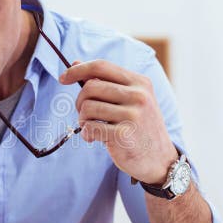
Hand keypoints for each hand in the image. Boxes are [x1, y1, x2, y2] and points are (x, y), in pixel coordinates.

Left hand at [59, 60, 177, 183]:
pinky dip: (87, 134)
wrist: (159, 159)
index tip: (64, 78)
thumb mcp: (130, 100)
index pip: (102, 66)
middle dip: (80, 101)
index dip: (78, 70)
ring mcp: (133, 115)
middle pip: (91, 87)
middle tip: (84, 113)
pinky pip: (90, 127)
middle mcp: (139, 95)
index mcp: (139, 82)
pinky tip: (95, 138)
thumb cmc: (139, 126)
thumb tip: (75, 63)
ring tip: (91, 127)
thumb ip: (106, 82)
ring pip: (88, 107)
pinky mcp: (124, 135)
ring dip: (83, 119)